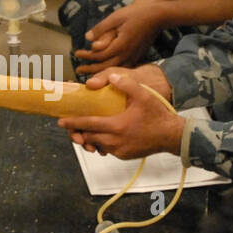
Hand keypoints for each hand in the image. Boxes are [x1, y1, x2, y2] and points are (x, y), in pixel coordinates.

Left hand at [58, 68, 182, 159]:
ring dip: (90, 139)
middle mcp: (115, 141)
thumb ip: (126, 84)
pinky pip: (108, 150)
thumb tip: (111, 77)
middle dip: (78, 133)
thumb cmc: (158, 115)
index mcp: (116, 126)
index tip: (60, 121)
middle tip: (71, 126)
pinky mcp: (125, 155)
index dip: (73, 123)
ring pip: (97, 145)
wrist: (172, 136)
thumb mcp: (144, 95)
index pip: (88, 125)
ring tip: (85, 131)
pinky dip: (103, 144)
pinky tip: (104, 136)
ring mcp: (120, 150)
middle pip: (88, 138)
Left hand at [74, 4, 165, 75]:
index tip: (76, 53)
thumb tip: (87, 38)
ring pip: (115, 70)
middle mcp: (127, 55)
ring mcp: (134, 58)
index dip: (86, 56)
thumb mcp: (115, 17)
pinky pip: (124, 69)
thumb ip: (101, 29)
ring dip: (101, 73)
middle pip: (105, 67)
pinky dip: (113, 72)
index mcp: (120, 45)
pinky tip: (107, 72)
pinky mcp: (138, 57)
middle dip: (90, 69)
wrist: (156, 17)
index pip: (99, 55)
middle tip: (78, 70)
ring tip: (89, 75)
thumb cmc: (135, 14)